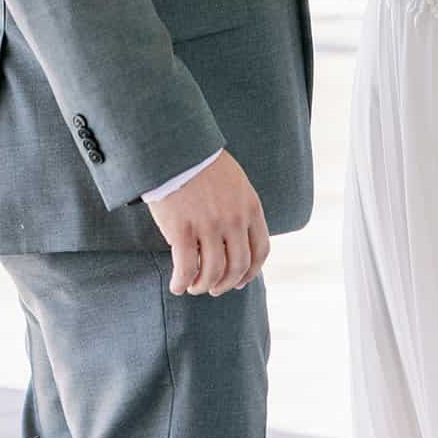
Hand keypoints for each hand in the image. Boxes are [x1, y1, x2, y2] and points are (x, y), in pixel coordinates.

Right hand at [144, 150, 269, 297]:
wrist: (176, 148)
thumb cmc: (203, 164)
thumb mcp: (236, 182)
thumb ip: (241, 209)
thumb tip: (240, 239)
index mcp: (250, 207)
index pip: (260, 250)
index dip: (251, 272)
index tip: (240, 281)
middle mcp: (233, 220)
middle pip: (237, 267)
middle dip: (226, 284)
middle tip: (214, 289)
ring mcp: (209, 226)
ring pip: (212, 272)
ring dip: (203, 286)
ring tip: (193, 287)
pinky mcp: (182, 230)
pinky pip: (185, 268)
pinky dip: (181, 283)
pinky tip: (176, 285)